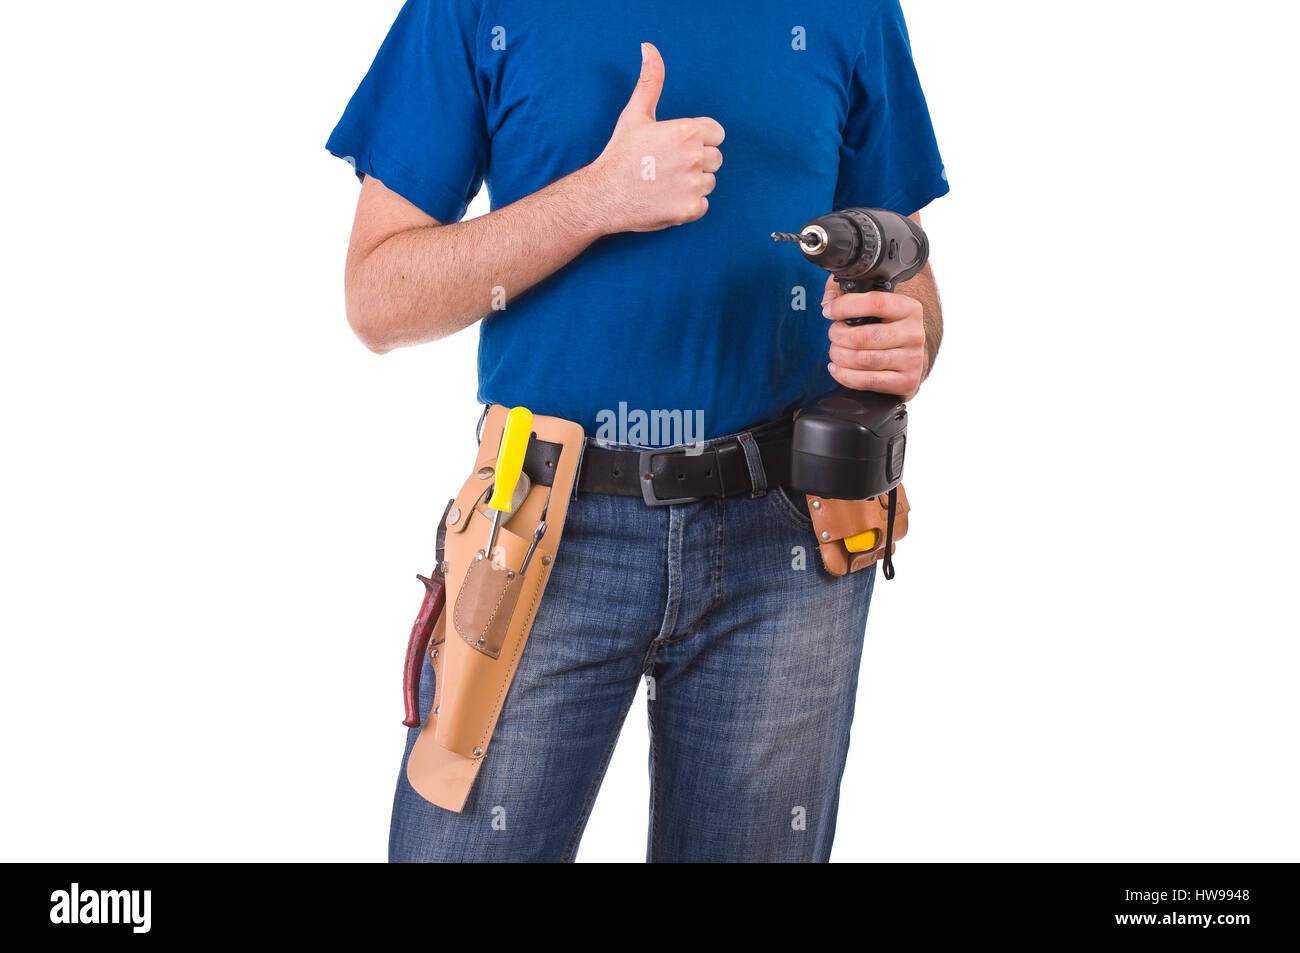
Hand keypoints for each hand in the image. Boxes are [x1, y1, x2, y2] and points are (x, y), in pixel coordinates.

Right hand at [585, 43, 723, 232]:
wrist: (603, 195)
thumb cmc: (620, 154)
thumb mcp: (635, 114)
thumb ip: (650, 81)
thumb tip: (649, 47)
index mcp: (687, 131)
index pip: (716, 134)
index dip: (698, 141)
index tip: (676, 148)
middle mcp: (694, 157)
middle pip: (715, 159)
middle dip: (696, 162)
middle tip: (667, 167)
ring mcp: (694, 185)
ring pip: (709, 182)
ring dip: (693, 184)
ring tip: (665, 183)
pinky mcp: (690, 209)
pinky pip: (703, 205)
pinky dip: (688, 205)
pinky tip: (666, 199)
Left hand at [821, 274, 926, 400]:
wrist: (908, 357)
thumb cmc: (886, 328)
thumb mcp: (875, 305)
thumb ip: (848, 293)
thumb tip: (828, 300)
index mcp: (909, 308)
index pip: (875, 302)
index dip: (845, 306)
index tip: (829, 311)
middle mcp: (914, 333)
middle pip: (864, 336)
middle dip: (838, 335)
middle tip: (834, 334)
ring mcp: (912, 359)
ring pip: (863, 359)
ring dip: (839, 356)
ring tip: (835, 351)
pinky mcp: (906, 381)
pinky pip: (867, 380)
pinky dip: (844, 375)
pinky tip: (837, 368)